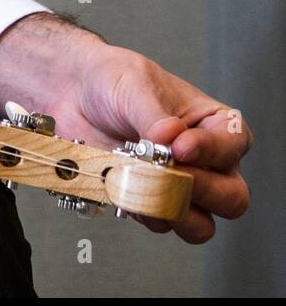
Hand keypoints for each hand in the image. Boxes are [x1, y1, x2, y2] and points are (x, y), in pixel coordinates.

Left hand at [0, 12, 250, 243]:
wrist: (71, 93)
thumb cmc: (113, 81)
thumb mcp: (136, 86)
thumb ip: (154, 117)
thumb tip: (170, 138)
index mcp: (214, 125)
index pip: (234, 146)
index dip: (212, 152)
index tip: (180, 146)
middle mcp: (206, 162)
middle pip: (231, 197)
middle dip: (200, 189)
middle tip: (166, 171)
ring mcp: (177, 186)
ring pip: (199, 224)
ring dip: (170, 208)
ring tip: (140, 181)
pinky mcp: (146, 200)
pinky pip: (157, 222)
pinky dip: (139, 209)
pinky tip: (119, 185)